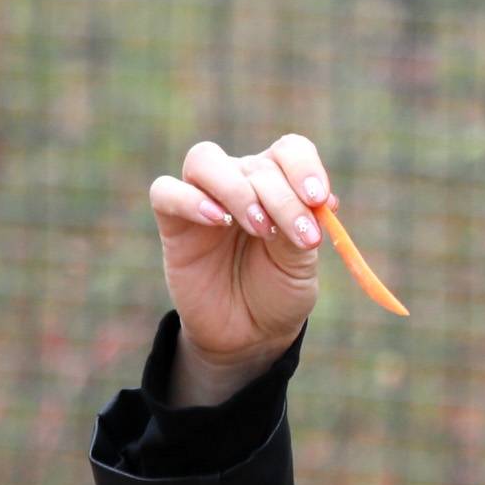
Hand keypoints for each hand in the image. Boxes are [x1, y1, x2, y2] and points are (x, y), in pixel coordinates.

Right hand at [149, 135, 337, 404]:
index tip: (318, 200)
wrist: (248, 333)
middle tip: (299, 236)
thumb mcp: (300, 265)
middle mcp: (241, 181)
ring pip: (204, 161)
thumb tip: (317, 200)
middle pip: (255, 164)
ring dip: (237, 190)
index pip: (289, 151)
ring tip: (259, 227)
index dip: (304, 167)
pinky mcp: (173, 223)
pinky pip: (165, 191)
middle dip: (282, 198)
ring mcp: (204, 198)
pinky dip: (190, 200)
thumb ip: (301, 228)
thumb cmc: (278, 290)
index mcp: (280, 183)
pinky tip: (218, 221)